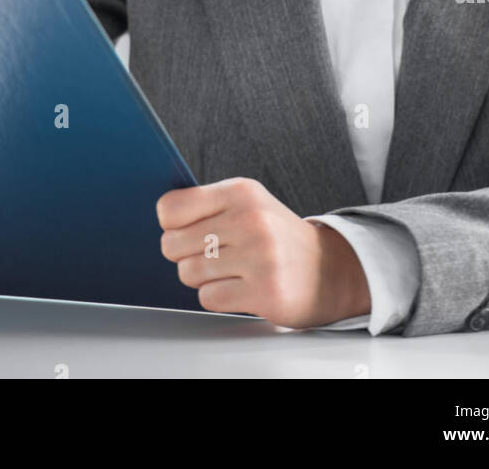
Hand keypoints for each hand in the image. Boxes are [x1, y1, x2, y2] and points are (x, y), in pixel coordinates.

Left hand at [156, 176, 370, 327]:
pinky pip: (208, 298)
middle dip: (183, 254)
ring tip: (229, 269)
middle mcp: (250, 219)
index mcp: (241, 191)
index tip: (186, 228)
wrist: (328, 269)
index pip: (171, 208)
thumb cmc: (275, 236)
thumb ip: (206, 205)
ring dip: (202, 278)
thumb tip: (160, 215)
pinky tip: (240, 286)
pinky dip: (218, 297)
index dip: (170, 224)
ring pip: (188, 273)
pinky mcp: (264, 291)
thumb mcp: (248, 203)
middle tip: (209, 253)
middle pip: (172, 244)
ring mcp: (259, 256)